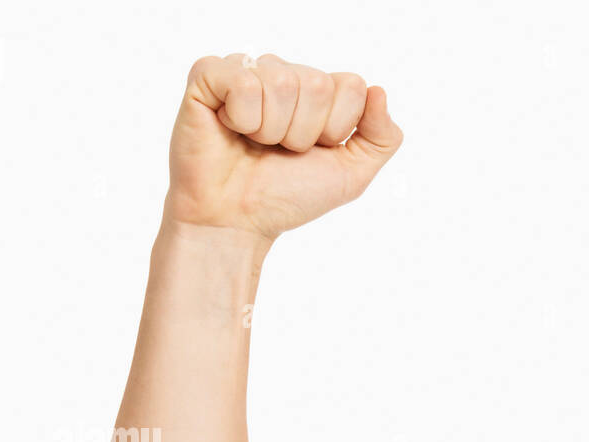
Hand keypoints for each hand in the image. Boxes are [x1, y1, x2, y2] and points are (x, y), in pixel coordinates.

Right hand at [164, 53, 403, 242]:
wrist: (238, 221)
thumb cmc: (287, 197)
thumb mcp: (350, 176)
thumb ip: (381, 139)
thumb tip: (379, 91)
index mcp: (318, 93)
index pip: (350, 85)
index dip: (336, 128)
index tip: (312, 152)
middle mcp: (284, 75)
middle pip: (317, 84)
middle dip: (303, 133)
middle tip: (280, 151)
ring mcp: (246, 72)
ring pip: (281, 82)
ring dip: (272, 130)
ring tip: (254, 144)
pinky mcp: (208, 76)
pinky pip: (242, 82)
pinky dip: (242, 118)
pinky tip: (230, 129)